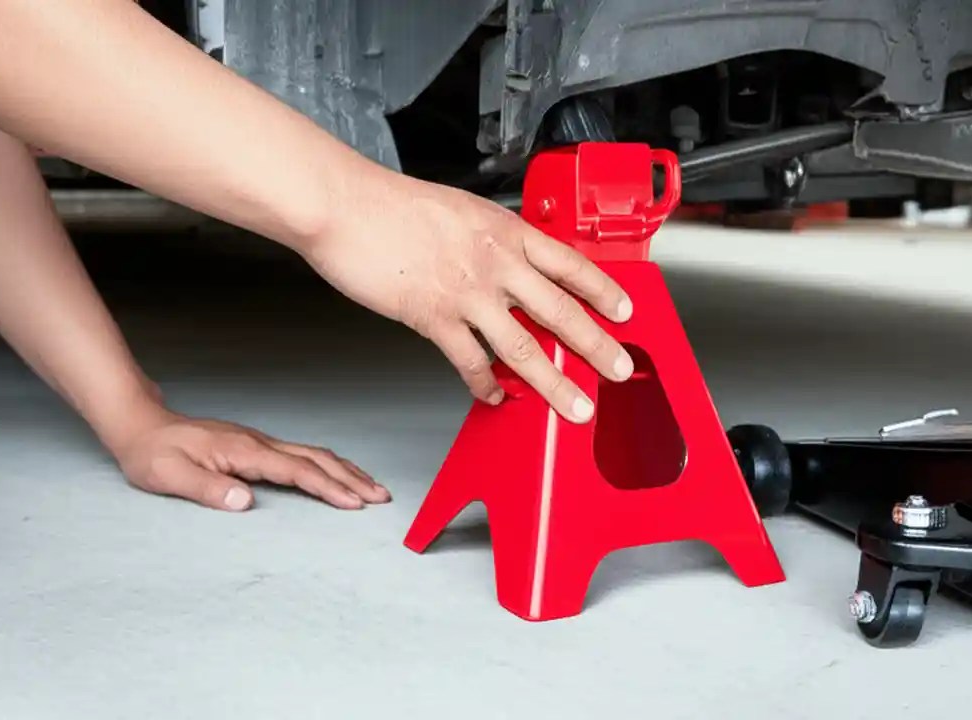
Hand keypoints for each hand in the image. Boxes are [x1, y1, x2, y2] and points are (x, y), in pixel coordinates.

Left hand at [110, 406, 388, 511]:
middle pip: (316, 459)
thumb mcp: (169, 475)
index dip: (327, 488)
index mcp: (244, 451)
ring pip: (313, 454)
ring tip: (371, 488)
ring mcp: (259, 443)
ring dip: (345, 471)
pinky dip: (327, 466)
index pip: (296, 471)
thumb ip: (207, 488)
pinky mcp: (256, 448)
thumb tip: (245, 501)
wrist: (141, 425)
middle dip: (351, 479)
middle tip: (381, 498)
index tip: (353, 504)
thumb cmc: (152, 453)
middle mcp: (258, 443)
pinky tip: (336, 475)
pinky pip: (302, 456)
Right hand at [300, 167, 634, 422]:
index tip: (624, 310)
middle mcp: (495, 262)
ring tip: (574, 405)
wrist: (347, 206)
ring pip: (523, 346)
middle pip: (560, 310)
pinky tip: (494, 396)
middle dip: (597, 346)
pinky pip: (470, 361)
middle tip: (619, 369)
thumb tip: (509, 260)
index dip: (603, 290)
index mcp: (505, 230)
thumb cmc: (393, 205)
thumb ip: (491, 238)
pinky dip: (485, 384)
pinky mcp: (433, 317)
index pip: (570, 263)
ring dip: (554, 382)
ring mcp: (467, 292)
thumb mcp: (461, 209)